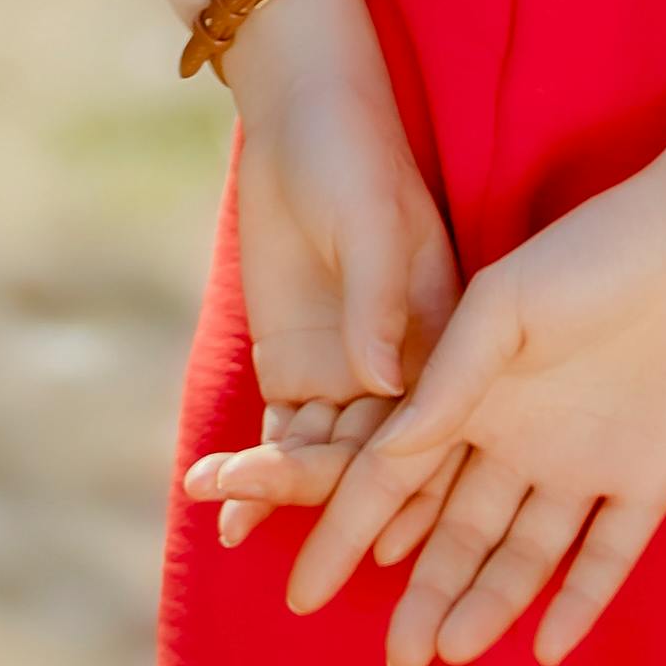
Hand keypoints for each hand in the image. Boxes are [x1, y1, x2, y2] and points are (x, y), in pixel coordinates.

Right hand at [187, 156, 665, 665]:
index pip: (397, 478)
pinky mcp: (650, 478)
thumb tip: (386, 451)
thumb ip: (447, 381)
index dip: (348, 535)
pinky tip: (546, 645)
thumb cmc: (598, 252)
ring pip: (525, 555)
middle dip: (423, 596)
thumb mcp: (503, 306)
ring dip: (487, 603)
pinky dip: (580, 601)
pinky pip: (609, 556)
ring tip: (446, 654)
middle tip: (392, 662)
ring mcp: (588, 461)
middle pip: (459, 533)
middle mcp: (524, 437)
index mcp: (477, 392)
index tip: (301, 593)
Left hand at [208, 0, 459, 557]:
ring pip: (325, 455)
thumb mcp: (369, 220)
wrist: (301, 118)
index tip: (386, 538)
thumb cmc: (352, 156)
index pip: (432, 425)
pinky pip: (282, 437)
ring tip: (234, 517)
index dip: (410, 484)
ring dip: (284, 490)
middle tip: (293, 547)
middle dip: (341, 510)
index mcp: (444, 332)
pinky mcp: (297, 367)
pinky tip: (221, 503)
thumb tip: (379, 384)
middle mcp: (402, 366)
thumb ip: (374, 303)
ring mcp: (347, 370)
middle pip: (377, 456)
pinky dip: (255, 472)